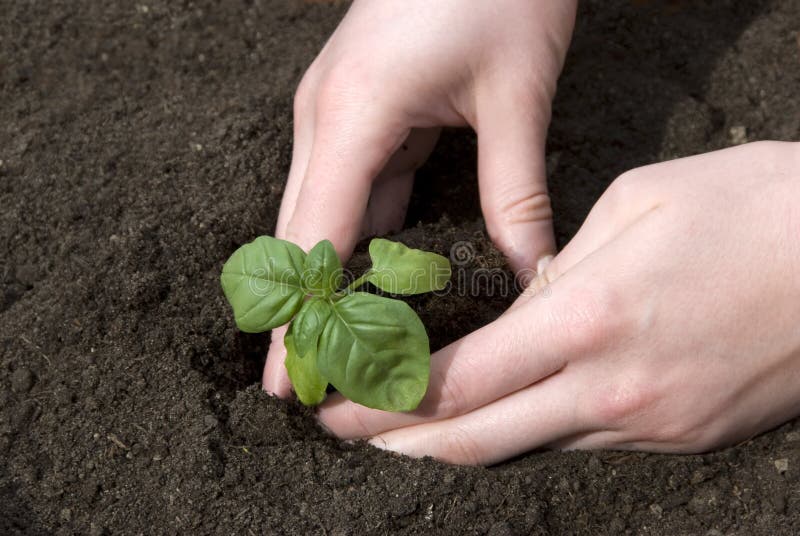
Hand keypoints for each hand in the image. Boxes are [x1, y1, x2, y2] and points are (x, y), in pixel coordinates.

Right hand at [264, 0, 577, 394]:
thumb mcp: (516, 94)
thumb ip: (516, 192)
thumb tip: (531, 275)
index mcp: (352, 116)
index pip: (313, 240)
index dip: (297, 317)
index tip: (282, 381)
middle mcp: (327, 119)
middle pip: (302, 235)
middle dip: (302, 310)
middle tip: (307, 385)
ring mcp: (338, 113)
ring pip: (325, 215)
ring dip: (331, 279)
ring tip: (340, 348)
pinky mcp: (360, 111)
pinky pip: (353, 189)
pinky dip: (361, 239)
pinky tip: (377, 281)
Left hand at [318, 142, 799, 464]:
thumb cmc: (751, 209)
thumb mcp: (638, 203)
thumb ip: (565, 264)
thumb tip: (525, 305)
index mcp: (587, 318)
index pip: (461, 380)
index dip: (388, 399)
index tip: (340, 402)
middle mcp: (609, 388)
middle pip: (477, 438)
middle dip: (397, 441)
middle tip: (345, 435)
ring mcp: (648, 425)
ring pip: (527, 450)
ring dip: (458, 445)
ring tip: (405, 437)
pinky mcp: (679, 439)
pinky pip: (582, 444)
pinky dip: (528, 437)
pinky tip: (503, 425)